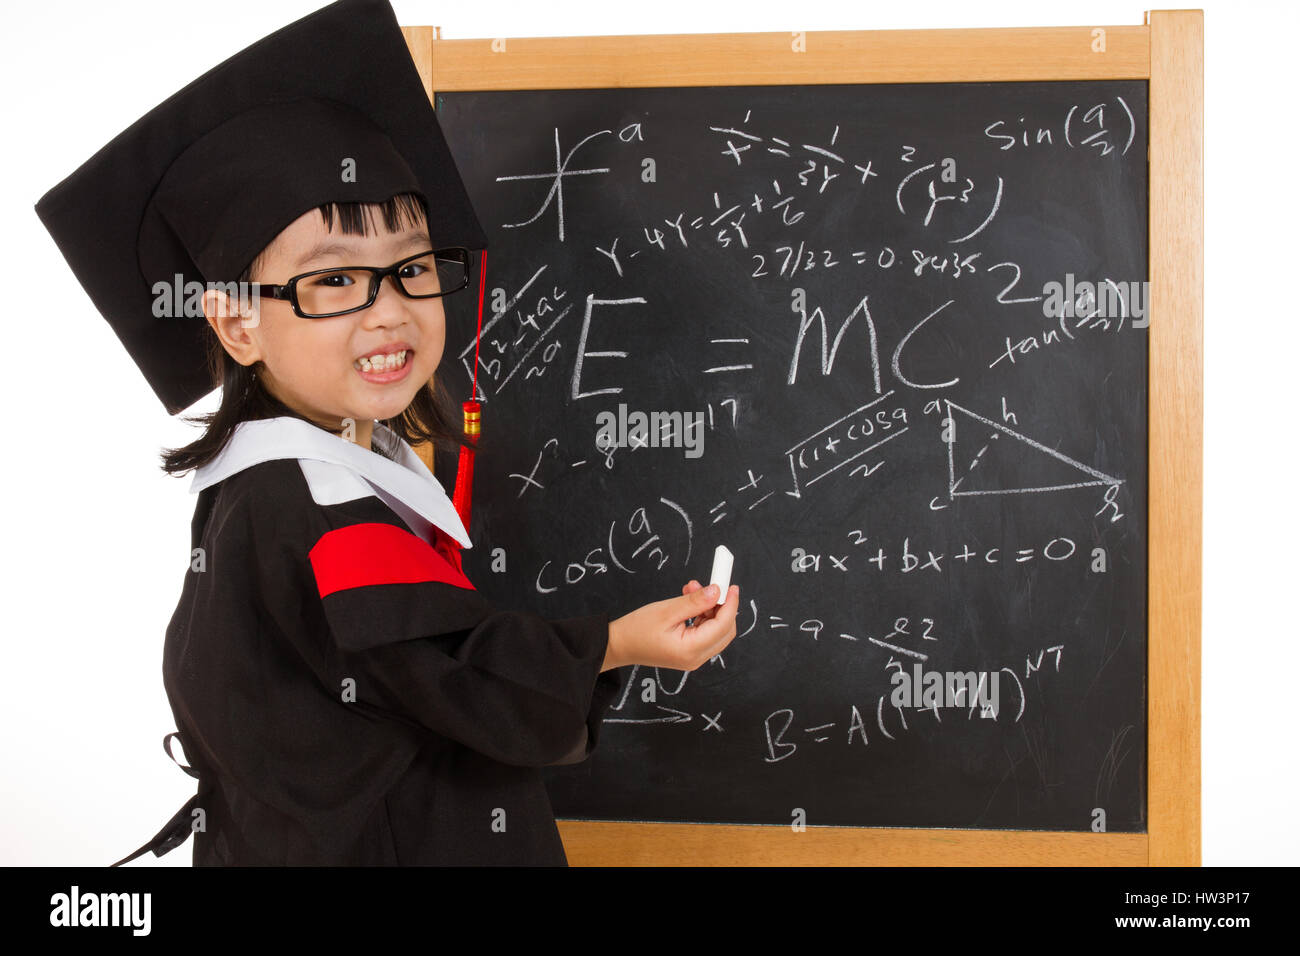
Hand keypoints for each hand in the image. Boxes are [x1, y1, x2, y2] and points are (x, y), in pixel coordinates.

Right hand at [602, 580, 739, 671]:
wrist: (619, 645)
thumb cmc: (637, 630)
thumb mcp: (667, 610)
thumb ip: (694, 601)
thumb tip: (717, 591)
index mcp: (691, 650)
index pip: (723, 625)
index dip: (730, 604)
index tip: (731, 586)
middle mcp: (696, 658)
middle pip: (725, 630)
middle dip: (721, 605)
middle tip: (711, 585)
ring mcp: (693, 657)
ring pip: (716, 630)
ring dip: (709, 608)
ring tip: (692, 589)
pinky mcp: (689, 653)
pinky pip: (705, 633)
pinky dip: (702, 615)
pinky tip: (690, 602)